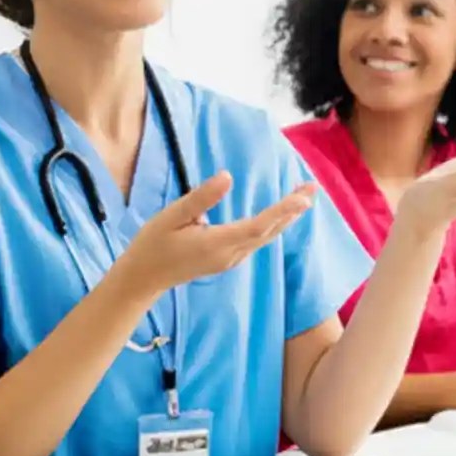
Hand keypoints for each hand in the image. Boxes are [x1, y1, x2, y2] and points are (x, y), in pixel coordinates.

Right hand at [121, 171, 313, 291]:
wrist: (143, 278)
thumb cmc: (153, 244)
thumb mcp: (172, 215)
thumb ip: (201, 198)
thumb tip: (227, 177)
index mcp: (218, 243)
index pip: (259, 225)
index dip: (283, 210)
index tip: (303, 197)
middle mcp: (230, 254)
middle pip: (269, 231)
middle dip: (293, 210)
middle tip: (312, 187)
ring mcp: (229, 260)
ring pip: (265, 237)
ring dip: (285, 217)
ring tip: (303, 197)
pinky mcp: (226, 259)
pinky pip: (256, 241)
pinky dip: (272, 225)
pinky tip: (278, 215)